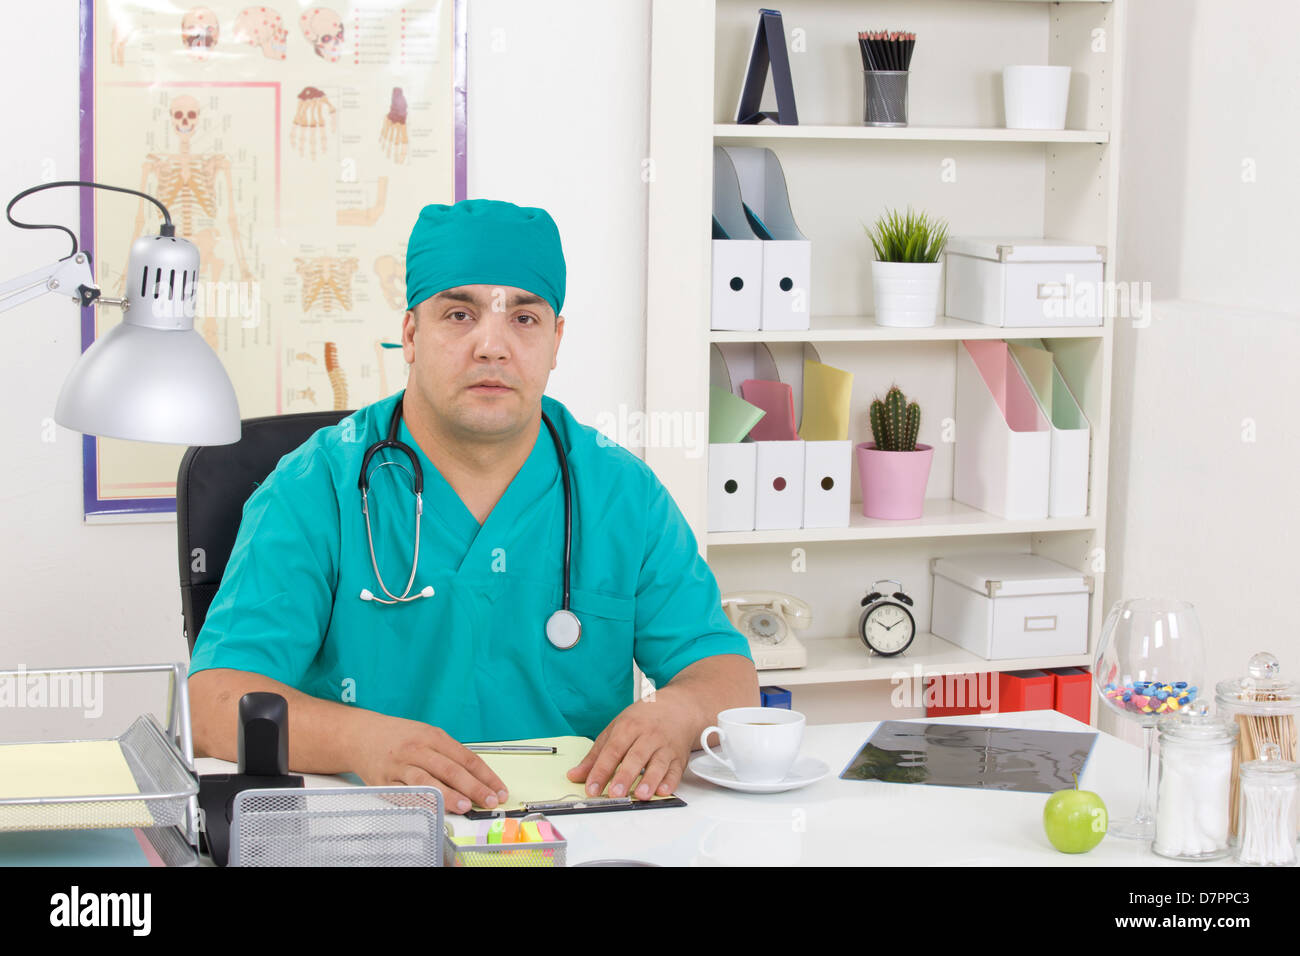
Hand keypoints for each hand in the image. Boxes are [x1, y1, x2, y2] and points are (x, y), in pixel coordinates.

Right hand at [348, 710, 507, 814]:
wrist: (360, 735)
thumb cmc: (400, 736)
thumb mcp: (427, 735)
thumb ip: (449, 754)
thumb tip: (477, 777)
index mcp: (433, 736)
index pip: (466, 757)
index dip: (485, 775)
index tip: (498, 789)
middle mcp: (417, 750)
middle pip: (450, 769)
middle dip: (473, 787)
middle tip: (488, 800)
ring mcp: (400, 766)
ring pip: (427, 782)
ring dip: (448, 795)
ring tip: (465, 806)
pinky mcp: (384, 782)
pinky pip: (405, 794)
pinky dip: (421, 803)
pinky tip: (434, 809)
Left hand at [566, 696, 697, 800]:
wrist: (677, 707)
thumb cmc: (643, 719)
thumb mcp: (615, 729)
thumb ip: (595, 755)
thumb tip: (575, 775)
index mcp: (628, 727)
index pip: (612, 751)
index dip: (601, 771)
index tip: (592, 788)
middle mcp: (648, 736)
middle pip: (635, 757)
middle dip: (625, 776)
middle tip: (615, 794)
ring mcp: (665, 746)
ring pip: (658, 764)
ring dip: (650, 780)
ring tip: (640, 795)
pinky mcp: (679, 757)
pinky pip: (676, 770)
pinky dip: (670, 781)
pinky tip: (663, 791)